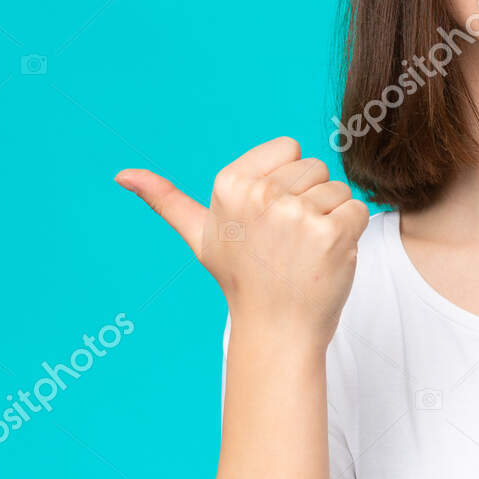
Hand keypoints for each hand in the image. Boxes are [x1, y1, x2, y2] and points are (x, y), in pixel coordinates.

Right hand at [115, 136, 370, 343]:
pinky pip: (357, 210)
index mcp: (229, 184)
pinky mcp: (329, 232)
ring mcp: (294, 214)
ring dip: (332, 219)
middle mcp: (258, 195)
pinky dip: (351, 234)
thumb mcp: (200, 236)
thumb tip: (121, 174)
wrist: (276, 331)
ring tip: (306, 252)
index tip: (270, 220)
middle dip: (311, 201)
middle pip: (315, 167)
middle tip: (289, 242)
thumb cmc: (242, 280)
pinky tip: (327, 258)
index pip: (289, 148)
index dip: (288, 182)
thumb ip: (166, 200)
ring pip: (337, 189)